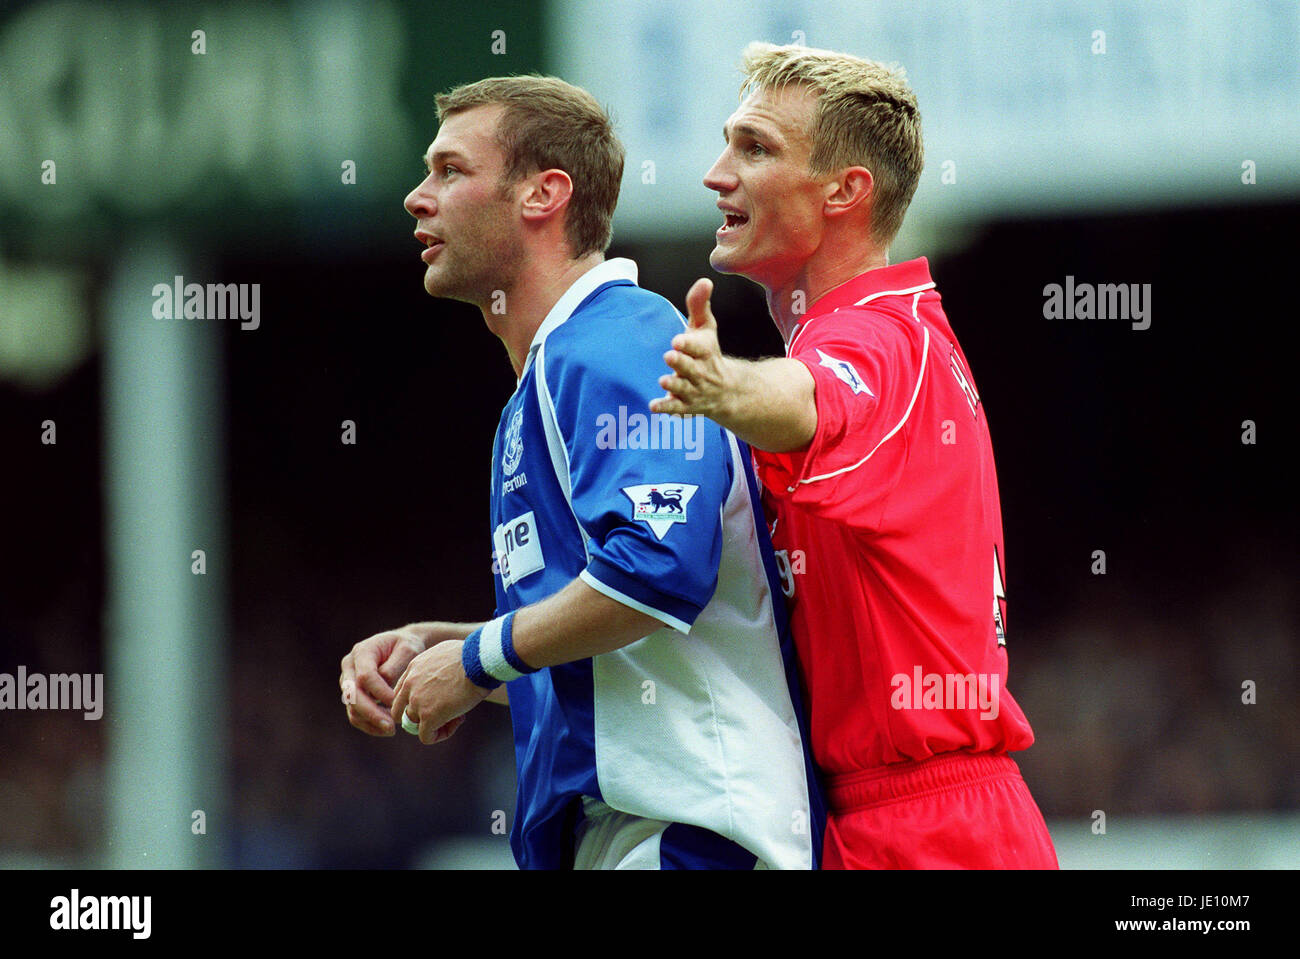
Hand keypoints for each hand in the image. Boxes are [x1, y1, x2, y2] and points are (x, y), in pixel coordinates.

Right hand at [340, 626, 427, 735]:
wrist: (401, 647)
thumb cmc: (406, 647)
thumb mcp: (407, 649)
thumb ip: (395, 666)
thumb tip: (385, 685)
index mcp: (362, 652)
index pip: (365, 676)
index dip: (380, 692)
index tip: (397, 703)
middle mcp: (350, 667)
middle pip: (353, 694)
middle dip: (372, 713)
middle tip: (391, 727)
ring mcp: (348, 682)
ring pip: (352, 708)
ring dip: (370, 721)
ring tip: (391, 729)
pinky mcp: (352, 695)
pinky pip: (355, 715)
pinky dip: (369, 725)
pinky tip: (386, 730)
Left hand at [390, 641, 491, 744]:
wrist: (479, 660)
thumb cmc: (472, 654)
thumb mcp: (445, 653)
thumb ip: (437, 667)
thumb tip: (448, 675)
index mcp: (413, 669)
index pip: (402, 694)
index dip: (418, 701)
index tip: (439, 698)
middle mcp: (410, 685)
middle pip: (403, 711)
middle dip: (421, 715)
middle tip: (443, 711)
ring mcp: (417, 701)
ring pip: (415, 725)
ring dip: (435, 724)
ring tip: (457, 714)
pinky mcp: (429, 716)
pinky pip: (426, 737)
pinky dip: (440, 734)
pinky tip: (457, 721)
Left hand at [650, 278, 735, 418]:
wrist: (726, 391)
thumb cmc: (708, 353)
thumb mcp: (705, 328)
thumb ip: (700, 305)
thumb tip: (704, 280)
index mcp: (705, 351)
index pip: (699, 347)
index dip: (689, 343)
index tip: (677, 340)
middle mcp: (701, 372)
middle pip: (692, 368)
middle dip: (681, 362)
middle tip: (669, 355)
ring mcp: (694, 390)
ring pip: (684, 389)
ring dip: (674, 385)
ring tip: (663, 380)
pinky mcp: (685, 406)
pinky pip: (676, 408)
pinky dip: (666, 408)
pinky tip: (653, 406)